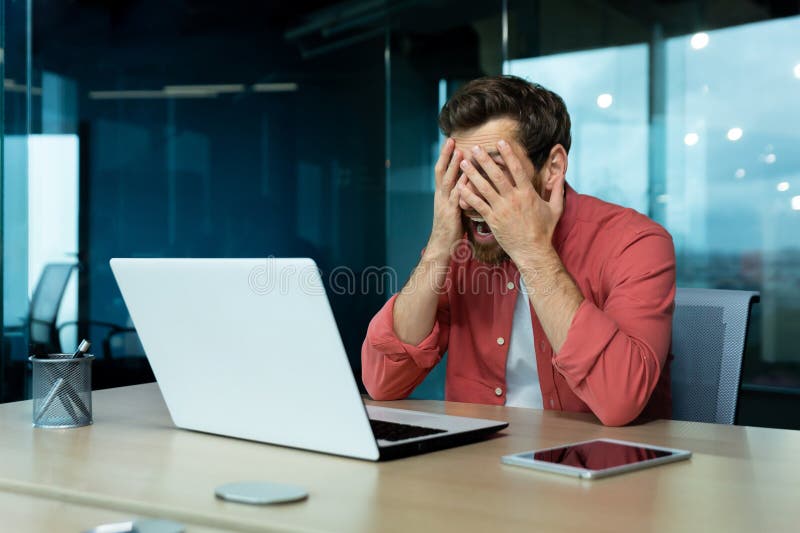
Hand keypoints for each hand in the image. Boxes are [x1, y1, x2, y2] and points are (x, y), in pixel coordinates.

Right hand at [428, 138, 466, 257]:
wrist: (441, 247)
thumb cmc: (451, 230)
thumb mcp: (455, 209)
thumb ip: (460, 197)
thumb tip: (470, 186)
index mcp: (441, 195)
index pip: (441, 171)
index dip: (445, 157)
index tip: (450, 142)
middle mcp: (440, 196)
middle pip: (441, 171)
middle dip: (446, 155)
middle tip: (451, 140)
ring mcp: (444, 204)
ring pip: (447, 181)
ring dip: (453, 166)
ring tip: (459, 151)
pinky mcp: (451, 213)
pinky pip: (456, 196)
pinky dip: (461, 185)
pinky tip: (467, 177)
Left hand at [457, 140, 564, 261]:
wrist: (533, 251)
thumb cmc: (544, 230)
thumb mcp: (556, 207)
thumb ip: (558, 188)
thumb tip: (562, 173)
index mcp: (528, 193)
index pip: (517, 169)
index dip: (508, 154)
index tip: (500, 142)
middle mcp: (513, 199)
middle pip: (496, 174)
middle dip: (484, 160)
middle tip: (475, 148)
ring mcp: (502, 209)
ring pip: (484, 187)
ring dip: (472, 173)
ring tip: (463, 163)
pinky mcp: (493, 220)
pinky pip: (478, 205)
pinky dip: (468, 195)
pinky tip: (460, 186)